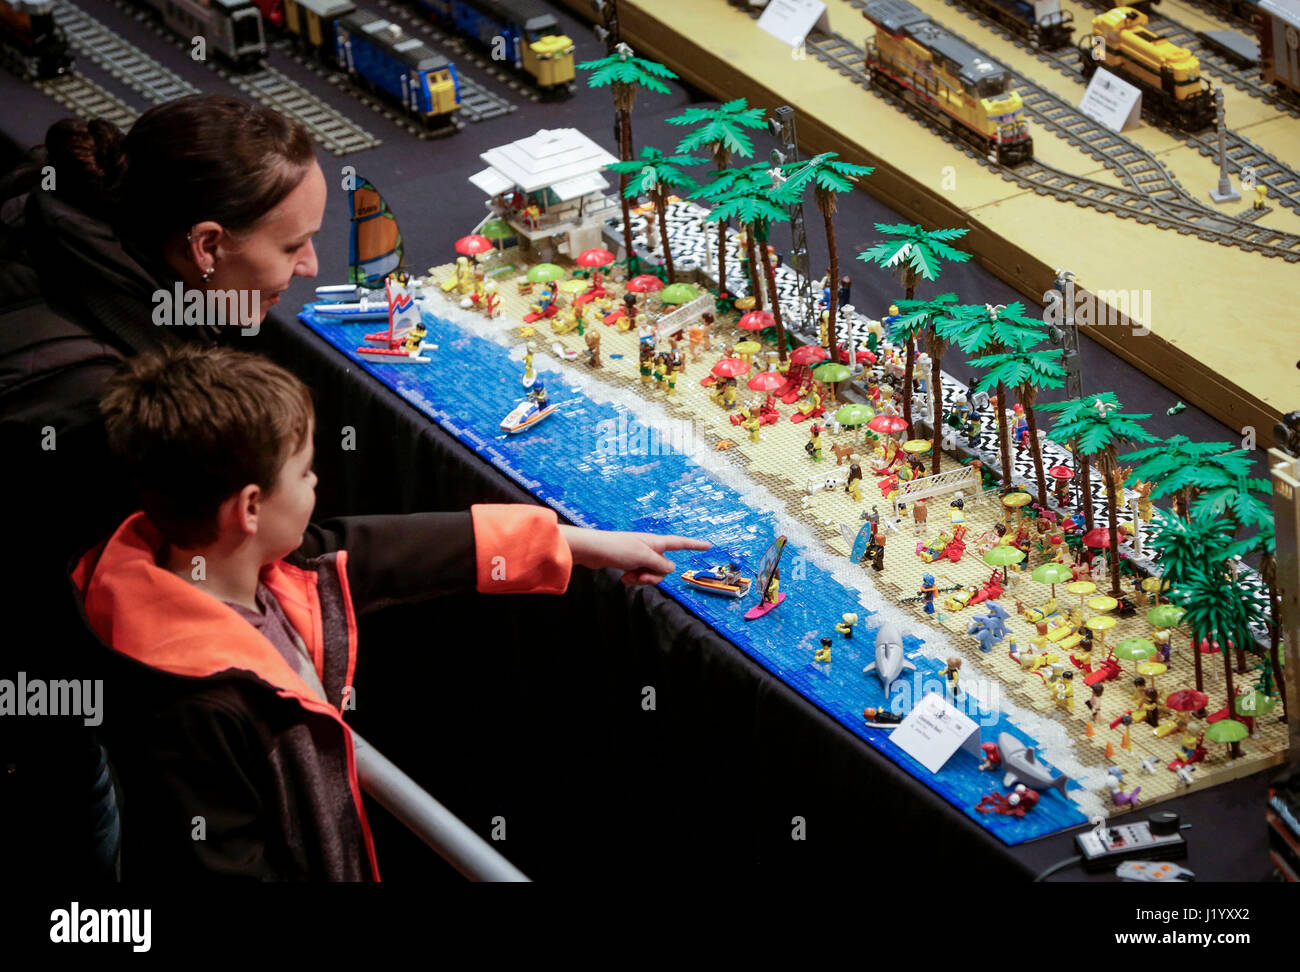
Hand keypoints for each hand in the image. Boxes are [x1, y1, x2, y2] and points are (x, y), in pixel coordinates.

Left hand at [559, 525, 709, 585]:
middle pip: (665, 568)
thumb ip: (661, 565)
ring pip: (652, 574)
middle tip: (640, 576)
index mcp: (656, 542)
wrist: (594, 550)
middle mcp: (651, 548)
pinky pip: (640, 576)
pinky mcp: (631, 563)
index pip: (681, 543)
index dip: (694, 545)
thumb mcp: (643, 558)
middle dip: (654, 576)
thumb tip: (672, 570)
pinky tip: (623, 578)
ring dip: (642, 579)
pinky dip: (634, 580)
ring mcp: (641, 557)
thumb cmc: (618, 548)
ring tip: (629, 577)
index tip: (708, 545)